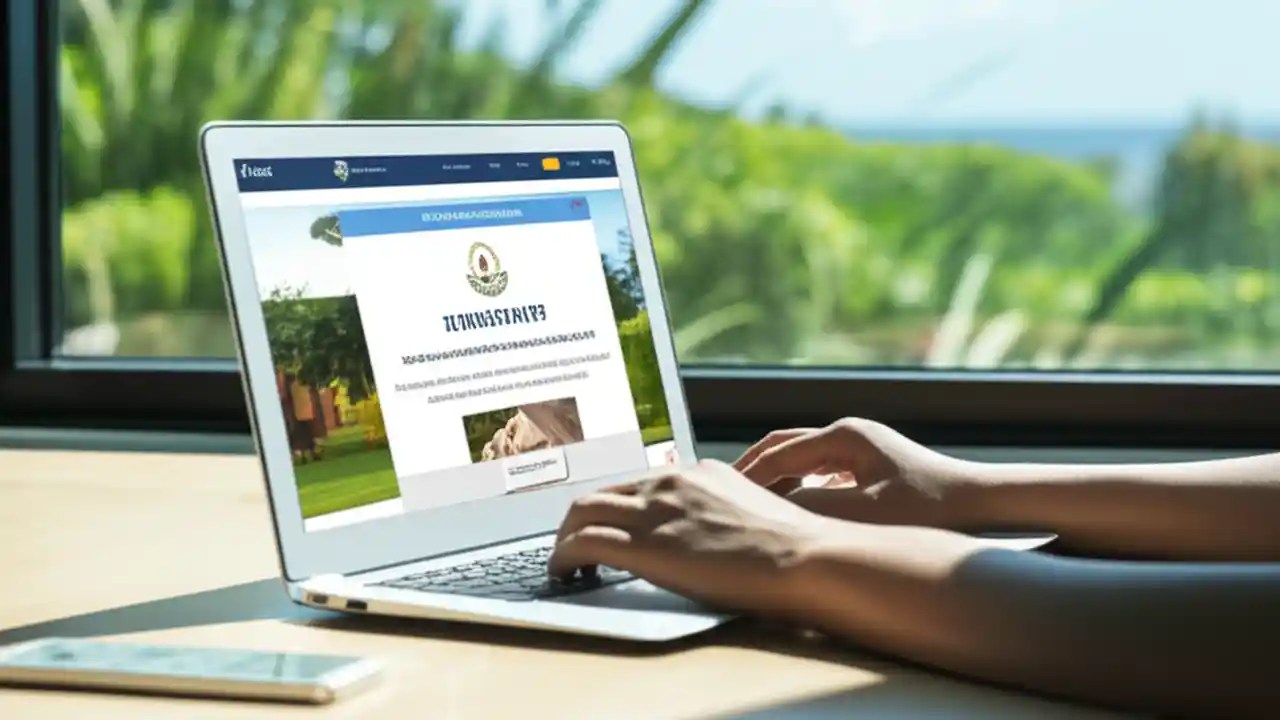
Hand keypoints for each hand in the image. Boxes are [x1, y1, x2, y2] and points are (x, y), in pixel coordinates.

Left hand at [548, 460, 832, 612]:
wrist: (803, 557)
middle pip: (600, 493)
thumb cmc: (792, 546)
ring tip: (564, 564)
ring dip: (564, 538)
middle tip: (573, 546)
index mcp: (695, 473)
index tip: (607, 527)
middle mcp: (669, 484)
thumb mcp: (751, 511)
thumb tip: (710, 535)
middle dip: (579, 521)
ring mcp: (655, 511)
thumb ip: (721, 513)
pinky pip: (584, 542)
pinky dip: (564, 557)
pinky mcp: (646, 544)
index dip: (613, 508)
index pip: (635, 484)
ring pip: (582, 512)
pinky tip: (564, 574)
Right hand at [734, 418, 989, 530]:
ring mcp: (859, 448)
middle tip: (721, 494)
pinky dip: (798, 488)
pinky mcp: (869, 465)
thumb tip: (769, 511)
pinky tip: (789, 512)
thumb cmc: (929, 508)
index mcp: (843, 436)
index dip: (746, 478)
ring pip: (800, 460)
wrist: (980, 502)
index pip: (778, 455)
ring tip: (747, 505)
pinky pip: (820, 473)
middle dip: (752, 470)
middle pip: (783, 447)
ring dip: (774, 480)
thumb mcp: (864, 514)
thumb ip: (813, 510)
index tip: (720, 500)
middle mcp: (848, 434)